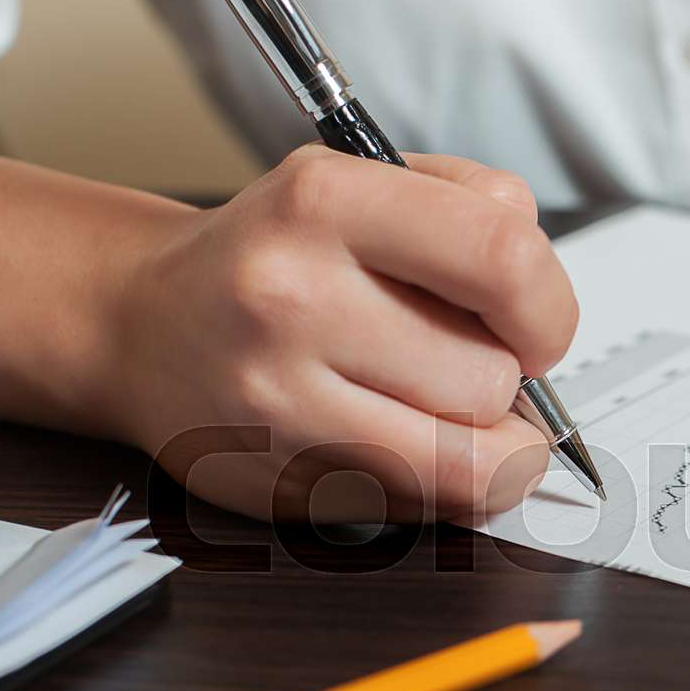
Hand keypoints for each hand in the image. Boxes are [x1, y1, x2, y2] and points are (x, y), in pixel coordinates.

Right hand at [107, 145, 577, 522]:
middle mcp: (290, 296)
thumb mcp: (364, 182)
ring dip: (481, 441)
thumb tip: (547, 315)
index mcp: (325, 201)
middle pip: (491, 376)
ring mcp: (279, 400)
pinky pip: (428, 508)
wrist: (139, 325)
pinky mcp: (279, 482)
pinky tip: (410, 445)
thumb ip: (475, 212)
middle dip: (504, 379)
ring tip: (435, 404)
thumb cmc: (281, 257)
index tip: (535, 327)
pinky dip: (447, 487)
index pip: (505, 257)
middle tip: (459, 360)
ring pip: (469, 458)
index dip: (550, 307)